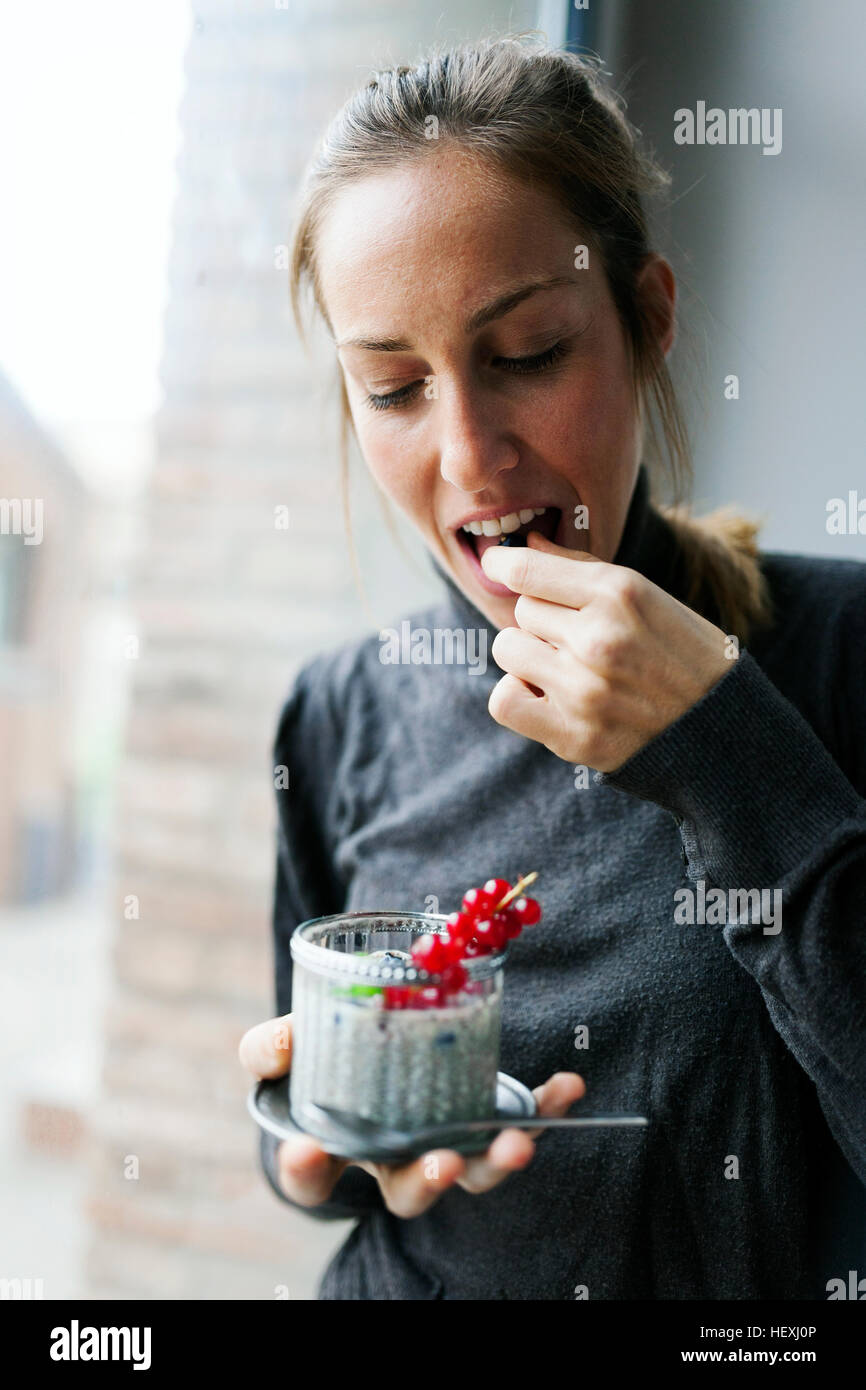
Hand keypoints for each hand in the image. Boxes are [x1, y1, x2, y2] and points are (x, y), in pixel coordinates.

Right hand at [239, 1013, 585, 1217]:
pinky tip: (568, 1087)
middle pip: (410, 1189)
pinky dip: (547, 1109)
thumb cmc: (319, 1055)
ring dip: (497, 1161)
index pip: (313, 1180)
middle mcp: (392, 1159)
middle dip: (430, 1180)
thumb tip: (284, 1046)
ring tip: (518, 1143)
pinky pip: (520, 1122)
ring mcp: (443, 1142)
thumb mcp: (287, 1048)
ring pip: (472, 1172)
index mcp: (334, 1149)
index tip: (308, 1151)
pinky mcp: (484, 1119)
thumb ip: (273, 1047)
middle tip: (443, 1162)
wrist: (371, 1032)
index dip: (308, 1171)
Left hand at [480, 531, 734, 772]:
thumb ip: (584, 570)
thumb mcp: (651, 597)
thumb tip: (525, 545)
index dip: (503, 563)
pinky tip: (544, 695)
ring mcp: (584, 689)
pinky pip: (504, 702)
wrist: (726, 732)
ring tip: (563, 667)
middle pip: (522, 609)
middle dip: (542, 619)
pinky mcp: (574, 735)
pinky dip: (517, 697)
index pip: (527, 569)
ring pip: (509, 649)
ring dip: (529, 656)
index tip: (498, 564)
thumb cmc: (688, 657)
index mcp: (621, 593)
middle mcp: (599, 637)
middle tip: (575, 637)